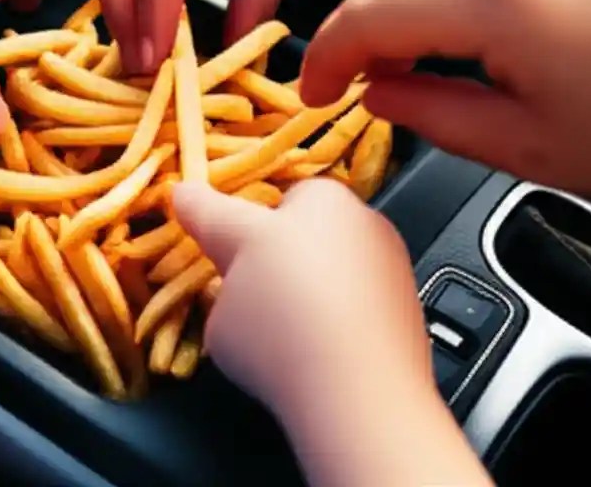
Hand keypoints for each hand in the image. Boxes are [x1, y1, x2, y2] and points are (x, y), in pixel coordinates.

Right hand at [172, 179, 429, 410]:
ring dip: (300, 296)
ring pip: (322, 278)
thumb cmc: (285, 313)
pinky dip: (330, 326)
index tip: (212, 250)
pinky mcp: (402, 318)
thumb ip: (205, 219)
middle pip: (295, 239)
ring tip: (271, 336)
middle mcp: (363, 224)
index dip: (232, 225)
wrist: (357, 393)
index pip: (266, 197)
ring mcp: (388, 272)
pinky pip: (348, 313)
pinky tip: (308, 355)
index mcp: (319, 196)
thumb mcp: (225, 252)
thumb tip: (188, 198)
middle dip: (267, 263)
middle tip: (238, 297)